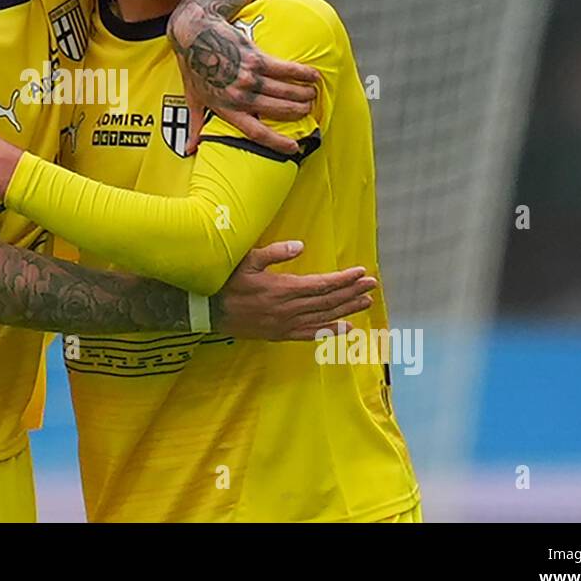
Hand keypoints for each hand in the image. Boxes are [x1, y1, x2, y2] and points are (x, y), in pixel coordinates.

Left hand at [174, 34, 318, 155]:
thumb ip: (196, 126)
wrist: (192, 34)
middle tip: (307, 109)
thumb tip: (189, 150)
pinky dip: (301, 73)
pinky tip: (313, 75)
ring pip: (284, 91)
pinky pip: (284, 69)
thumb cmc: (193, 67)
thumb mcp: (193, 100)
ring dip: (302, 93)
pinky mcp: (254, 58)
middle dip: (297, 112)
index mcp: (226, 109)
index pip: (255, 133)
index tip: (294, 148)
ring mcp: (248, 77)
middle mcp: (239, 96)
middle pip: (277, 110)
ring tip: (312, 94)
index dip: (277, 143)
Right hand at [210, 240, 375, 340]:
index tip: (361, 273)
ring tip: (365, 302)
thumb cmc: (226, 281)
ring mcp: (285, 324)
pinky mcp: (280, 334)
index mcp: (282, 288)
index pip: (321, 284)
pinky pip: (310, 334)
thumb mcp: (247, 260)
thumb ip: (275, 253)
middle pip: (327, 301)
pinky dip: (330, 331)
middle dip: (352, 292)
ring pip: (323, 317)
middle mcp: (288, 309)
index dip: (343, 279)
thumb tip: (301, 246)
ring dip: (347, 309)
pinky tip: (346, 328)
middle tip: (372, 285)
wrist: (208, 311)